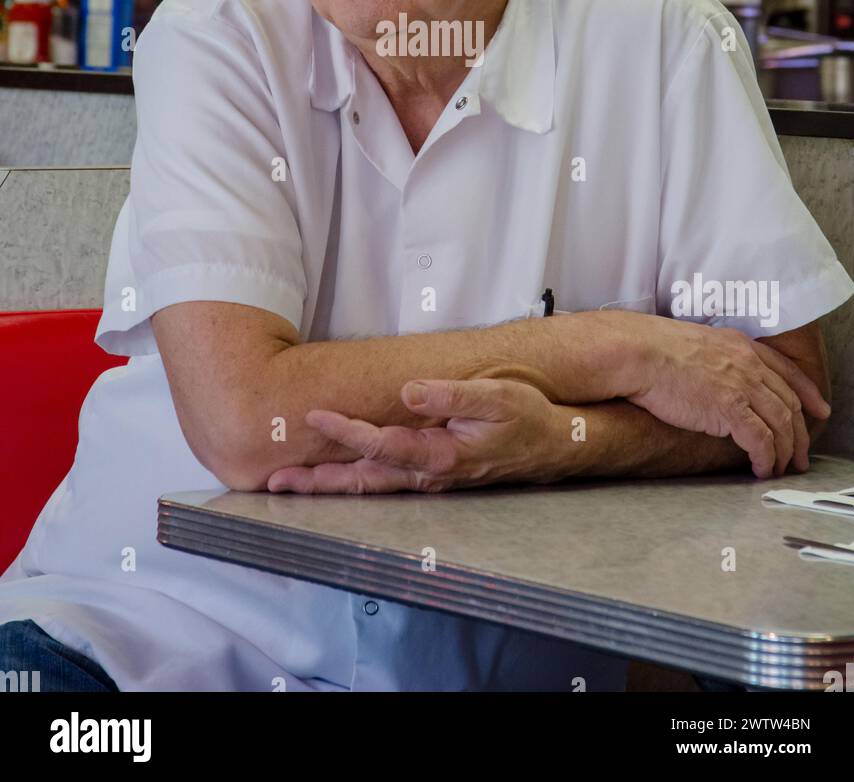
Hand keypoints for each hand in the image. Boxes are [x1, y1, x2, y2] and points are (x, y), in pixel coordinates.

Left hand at [267, 378, 566, 493]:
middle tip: (275, 482)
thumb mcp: (496, 397)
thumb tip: (409, 391)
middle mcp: (430, 474)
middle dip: (318, 482)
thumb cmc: (526, 418)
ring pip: (370, 487)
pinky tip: (332, 479)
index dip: (346, 431)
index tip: (315, 416)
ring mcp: (430, 480)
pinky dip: (352, 484)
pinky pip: (384, 484)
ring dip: (328, 487)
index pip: (382, 444)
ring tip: (289, 486)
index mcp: (442, 454)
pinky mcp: (432, 476)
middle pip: (364, 480)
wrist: (554, 446)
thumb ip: (451, 395)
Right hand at [618, 314, 829, 477]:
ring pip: (781, 424)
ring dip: (784, 452)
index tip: (819, 409)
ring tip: (780, 469)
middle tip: (800, 455)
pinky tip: (760, 469)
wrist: (637, 352)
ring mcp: (741, 384)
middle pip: (788, 402)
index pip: (786, 370)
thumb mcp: (697, 345)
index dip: (807, 393)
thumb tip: (719, 383)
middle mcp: (748, 363)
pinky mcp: (729, 407)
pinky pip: (760, 440)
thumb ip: (717, 360)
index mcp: (740, 345)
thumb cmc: (652, 350)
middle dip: (800, 433)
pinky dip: (765, 459)